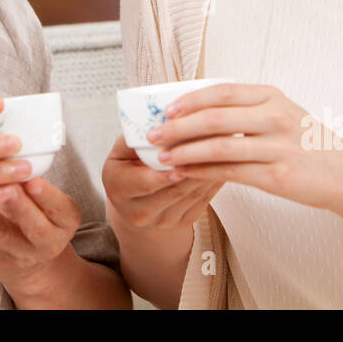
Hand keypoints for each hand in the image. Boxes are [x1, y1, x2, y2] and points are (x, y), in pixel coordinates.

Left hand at [0, 177, 80, 290]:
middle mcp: (50, 241)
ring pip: (4, 234)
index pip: (60, 207)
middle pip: (35, 226)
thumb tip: (10, 149)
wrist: (25, 254)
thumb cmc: (35, 212)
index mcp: (66, 219)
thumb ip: (32, 179)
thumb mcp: (45, 198)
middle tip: (9, 185)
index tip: (33, 181)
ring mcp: (23, 254)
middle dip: (20, 205)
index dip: (47, 195)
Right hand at [102, 134, 223, 233]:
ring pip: (192, 195)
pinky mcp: (182, 223)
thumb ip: (135, 138)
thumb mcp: (121, 153)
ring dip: (209, 172)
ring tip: (222, 148)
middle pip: (173, 190)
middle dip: (195, 166)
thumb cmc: (128, 169)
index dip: (164, 173)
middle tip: (213, 142)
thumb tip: (158, 118)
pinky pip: (203, 201)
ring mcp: (162, 222)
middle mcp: (139, 211)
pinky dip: (214, 181)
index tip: (181, 158)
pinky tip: (223, 163)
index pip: (145, 183)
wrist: (133, 205)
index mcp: (119, 188)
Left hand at [147, 83, 342, 212]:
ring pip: (219, 147)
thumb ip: (246, 108)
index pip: (221, 91)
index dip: (189, 99)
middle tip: (153, 135)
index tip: (165, 109)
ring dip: (185, 152)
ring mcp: (277, 146)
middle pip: (214, 118)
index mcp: (271, 96)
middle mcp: (274, 117)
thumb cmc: (307, 142)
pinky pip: (230, 172)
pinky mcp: (277, 175)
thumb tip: (197, 109)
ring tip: (163, 157)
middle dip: (178, 127)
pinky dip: (202, 172)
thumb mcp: (282, 112)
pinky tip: (185, 174)